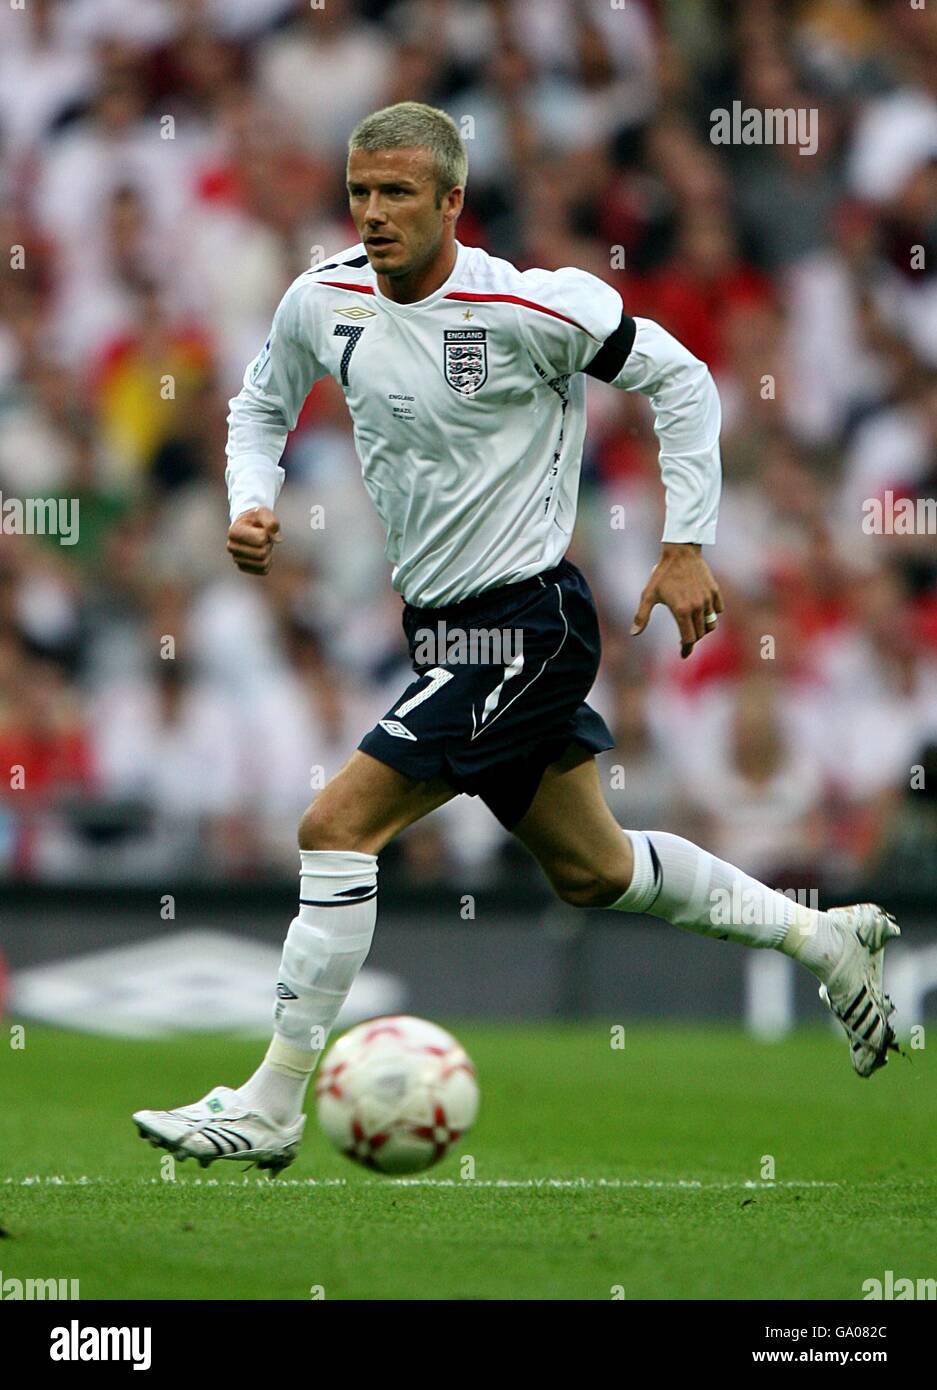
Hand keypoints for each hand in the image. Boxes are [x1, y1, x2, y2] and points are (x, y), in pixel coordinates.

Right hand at [226, 507, 280, 574]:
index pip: (261, 539)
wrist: (248, 525)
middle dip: (268, 544)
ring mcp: (236, 559)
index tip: (261, 528)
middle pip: (262, 553)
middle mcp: (231, 546)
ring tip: (262, 544)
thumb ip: (272, 522)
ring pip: (263, 563)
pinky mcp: (243, 567)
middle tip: (264, 537)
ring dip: (268, 553)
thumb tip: (277, 540)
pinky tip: (262, 552)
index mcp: (234, 531)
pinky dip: (268, 562)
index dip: (267, 533)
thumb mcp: (264, 513)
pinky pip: (264, 570)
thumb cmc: (256, 518)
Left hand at [631, 542, 723, 658]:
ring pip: (711, 624)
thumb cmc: (662, 574)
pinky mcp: (715, 591)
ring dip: (704, 629)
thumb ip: (641, 616)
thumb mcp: (648, 594)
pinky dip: (712, 614)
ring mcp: (708, 599)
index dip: (687, 649)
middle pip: (700, 634)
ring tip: (695, 628)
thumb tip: (633, 633)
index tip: (683, 654)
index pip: (689, 639)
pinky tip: (703, 612)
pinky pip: (718, 610)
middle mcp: (697, 607)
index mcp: (682, 611)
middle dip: (693, 640)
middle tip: (686, 640)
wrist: (680, 552)